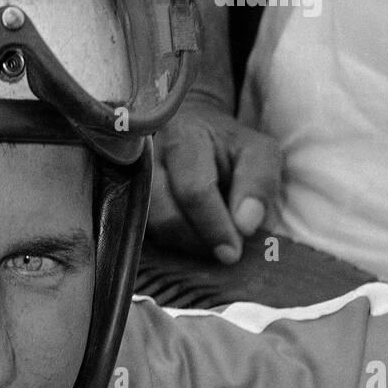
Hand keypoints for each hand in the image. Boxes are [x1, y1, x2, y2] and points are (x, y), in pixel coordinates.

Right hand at [146, 92, 282, 264]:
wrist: (193, 135)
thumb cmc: (227, 147)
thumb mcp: (257, 153)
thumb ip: (259, 182)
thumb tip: (245, 225)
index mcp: (183, 139)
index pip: (194, 191)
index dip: (214, 226)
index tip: (232, 251)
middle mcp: (149, 161)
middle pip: (167, 217)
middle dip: (200, 241)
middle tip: (226, 252)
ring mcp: (132, 185)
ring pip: (154, 231)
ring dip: (187, 245)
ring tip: (212, 243)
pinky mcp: (128, 205)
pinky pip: (147, 237)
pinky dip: (175, 245)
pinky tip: (194, 241)